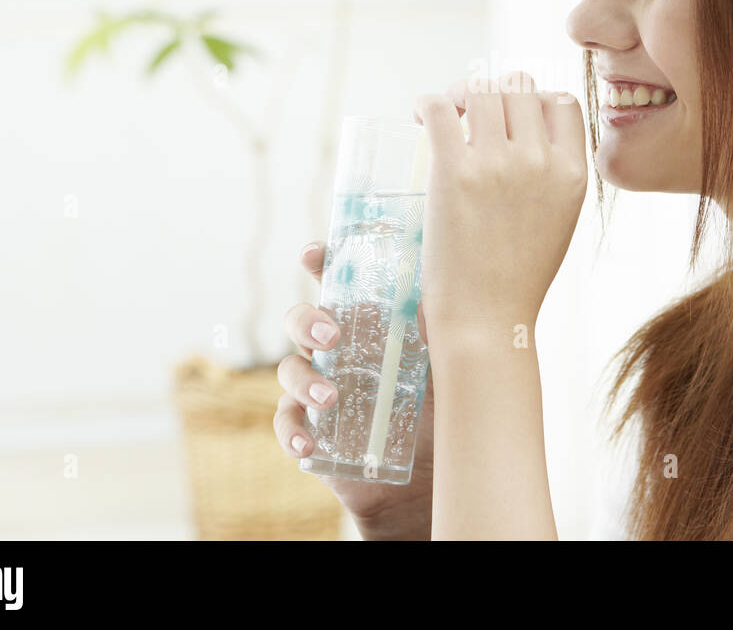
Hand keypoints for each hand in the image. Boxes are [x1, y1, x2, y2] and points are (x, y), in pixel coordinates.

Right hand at [275, 242, 433, 538]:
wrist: (429, 479)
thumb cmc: (439, 412)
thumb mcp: (447, 369)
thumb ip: (439, 333)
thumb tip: (432, 297)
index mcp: (368, 326)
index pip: (339, 284)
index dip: (321, 262)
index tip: (314, 253)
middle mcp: (338, 351)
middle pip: (303, 320)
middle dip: (307, 320)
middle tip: (331, 335)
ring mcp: (319, 388)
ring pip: (290, 368)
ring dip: (304, 379)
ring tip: (331, 397)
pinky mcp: (312, 428)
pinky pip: (285, 421)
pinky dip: (291, 430)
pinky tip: (309, 444)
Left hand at [412, 70, 587, 340]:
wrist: (486, 317)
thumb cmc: (517, 277)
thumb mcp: (560, 220)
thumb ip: (553, 177)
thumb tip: (527, 140)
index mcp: (572, 173)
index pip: (561, 101)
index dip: (533, 99)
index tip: (509, 116)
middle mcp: (539, 161)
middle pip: (518, 87)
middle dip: (493, 91)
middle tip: (470, 111)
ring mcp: (497, 164)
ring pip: (481, 90)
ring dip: (461, 92)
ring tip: (446, 112)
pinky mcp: (454, 172)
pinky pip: (440, 106)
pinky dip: (429, 101)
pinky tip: (422, 115)